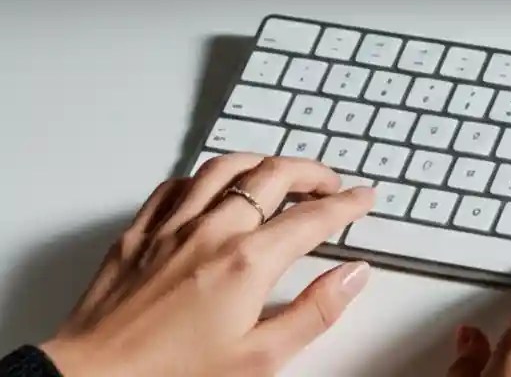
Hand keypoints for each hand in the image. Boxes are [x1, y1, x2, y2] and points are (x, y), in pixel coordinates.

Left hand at [41, 153, 375, 376]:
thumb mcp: (260, 359)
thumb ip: (314, 312)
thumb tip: (352, 276)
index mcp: (247, 262)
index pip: (313, 217)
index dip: (347, 204)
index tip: (362, 199)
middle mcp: (211, 231)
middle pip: (274, 176)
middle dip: (312, 173)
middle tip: (331, 184)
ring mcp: (171, 227)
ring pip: (226, 168)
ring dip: (263, 163)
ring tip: (281, 173)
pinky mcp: (137, 234)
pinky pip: (177, 185)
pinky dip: (205, 177)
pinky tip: (212, 186)